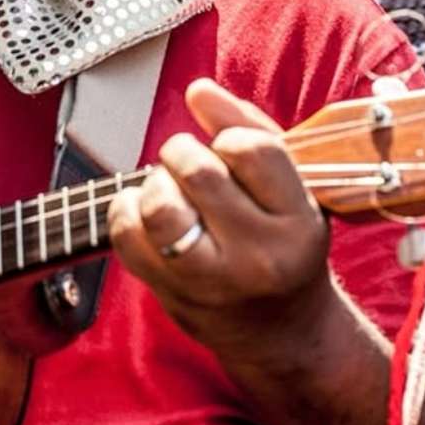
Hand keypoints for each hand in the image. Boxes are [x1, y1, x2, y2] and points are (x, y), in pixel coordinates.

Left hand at [108, 78, 338, 365]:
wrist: (280, 334)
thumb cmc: (282, 243)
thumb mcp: (290, 188)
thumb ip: (248, 129)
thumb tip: (198, 89)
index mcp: (298, 223)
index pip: (250, 149)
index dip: (228, 136)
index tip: (229, 151)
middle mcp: (258, 256)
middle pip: (196, 170)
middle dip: (183, 153)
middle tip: (190, 166)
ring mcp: (211, 280)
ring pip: (159, 204)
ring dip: (155, 184)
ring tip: (170, 192)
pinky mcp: (169, 292)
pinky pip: (126, 232)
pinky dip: (126, 210)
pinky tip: (147, 215)